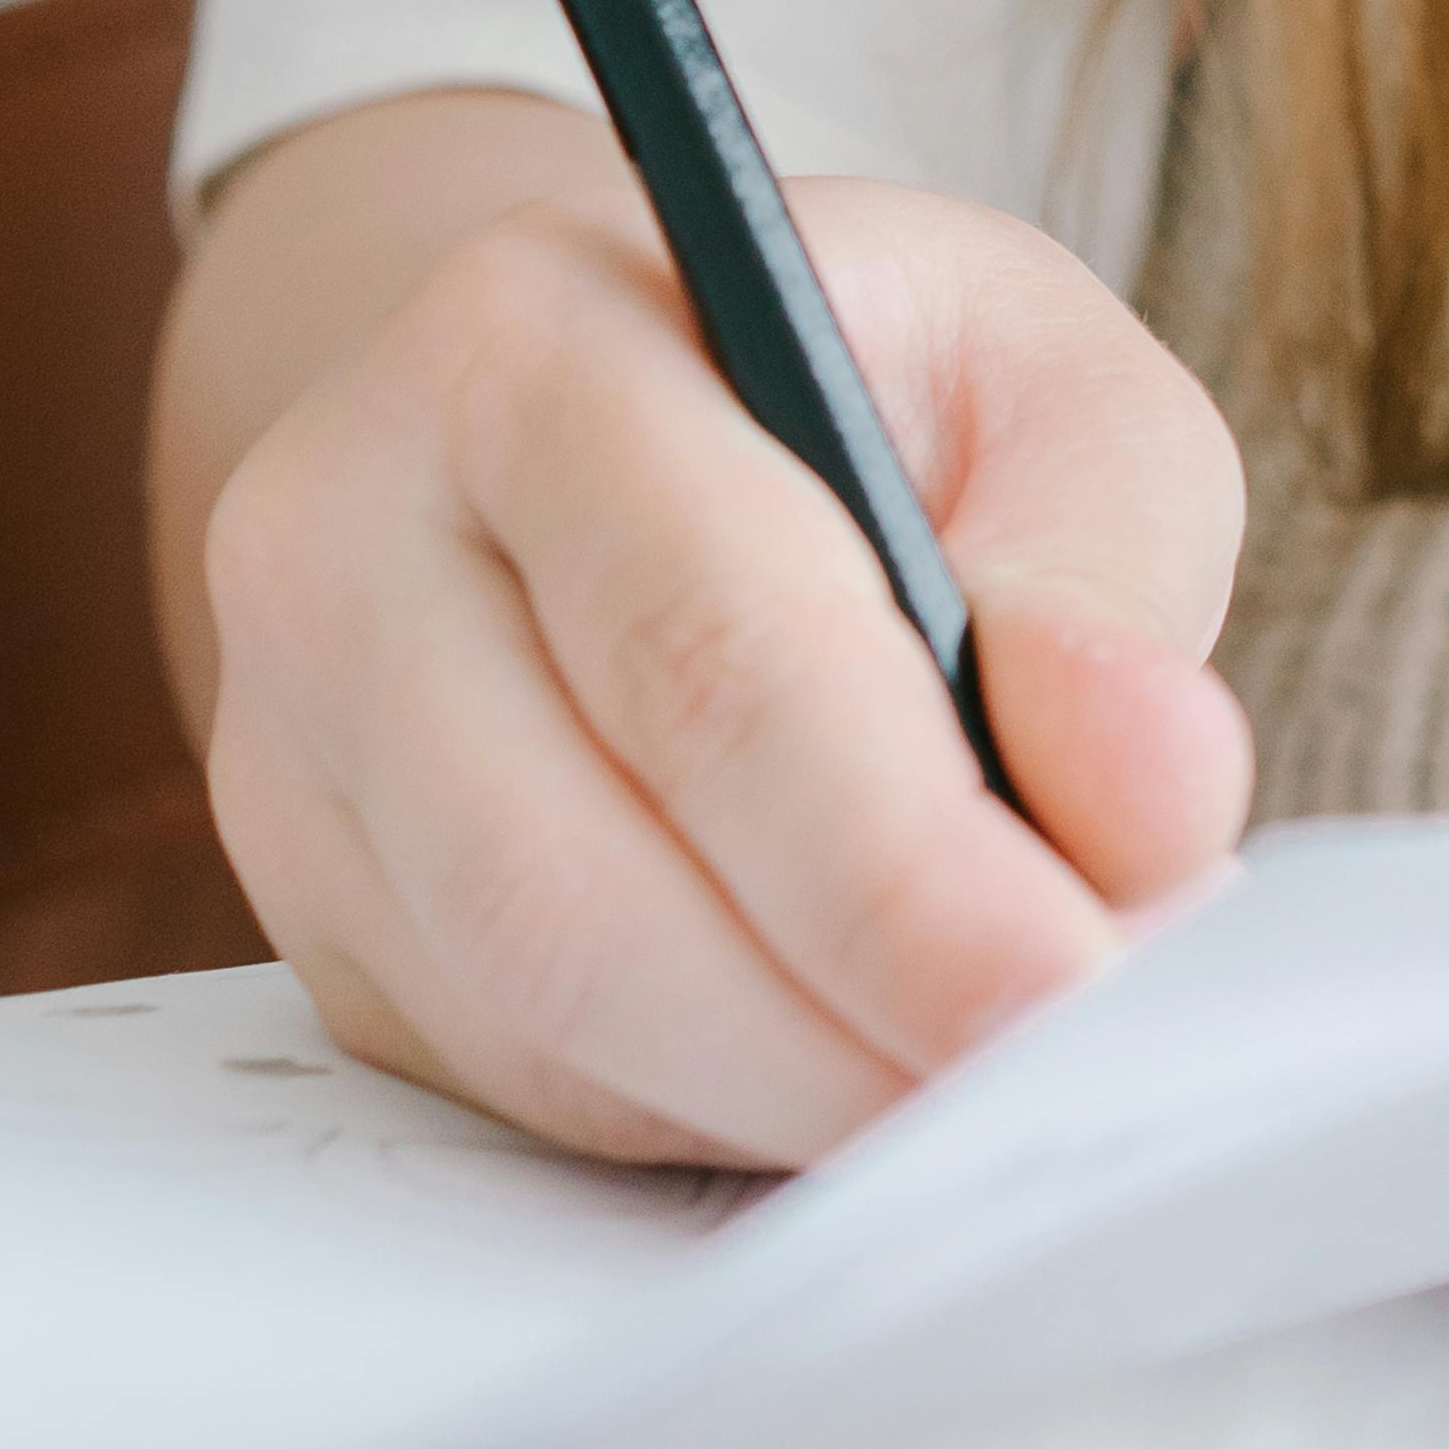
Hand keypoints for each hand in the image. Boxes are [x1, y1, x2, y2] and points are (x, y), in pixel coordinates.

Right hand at [194, 145, 1251, 1171]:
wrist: (638, 408)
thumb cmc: (872, 384)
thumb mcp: (1046, 375)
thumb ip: (1111, 569)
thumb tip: (1151, 800)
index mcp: (530, 343)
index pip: (706, 644)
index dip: (895, 853)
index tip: (1068, 975)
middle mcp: (351, 536)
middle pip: (579, 870)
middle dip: (845, 1015)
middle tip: (1052, 1069)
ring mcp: (297, 743)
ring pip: (534, 1007)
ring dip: (790, 1086)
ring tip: (988, 1072)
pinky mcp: (314, 913)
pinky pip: (512, 1077)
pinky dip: (713, 1105)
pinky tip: (854, 1061)